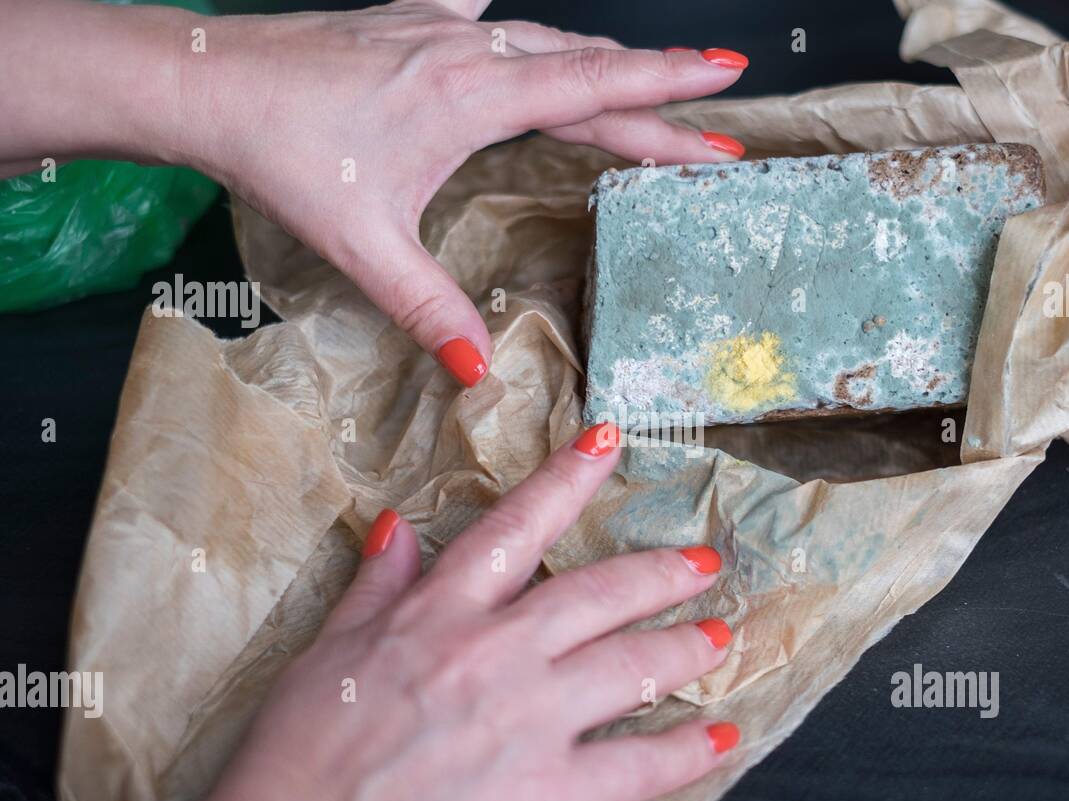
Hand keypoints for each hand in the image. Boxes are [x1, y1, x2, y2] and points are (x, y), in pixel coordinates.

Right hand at [128, 424, 738, 800]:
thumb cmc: (295, 764)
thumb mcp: (324, 657)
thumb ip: (374, 590)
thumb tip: (399, 527)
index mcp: (436, 617)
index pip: (514, 528)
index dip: (566, 478)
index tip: (609, 443)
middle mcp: (493, 656)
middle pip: (598, 595)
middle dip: (660, 572)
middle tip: (704, 561)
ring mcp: (526, 723)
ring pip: (630, 668)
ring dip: (684, 648)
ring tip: (720, 638)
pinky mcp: (544, 795)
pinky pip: (636, 767)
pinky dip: (686, 753)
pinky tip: (719, 740)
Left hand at [175, 1, 749, 384]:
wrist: (210, 85)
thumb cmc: (283, 151)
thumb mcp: (363, 243)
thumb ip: (427, 306)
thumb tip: (475, 367)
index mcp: (472, 97)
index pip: (594, 87)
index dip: (667, 89)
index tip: (726, 82)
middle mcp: (467, 52)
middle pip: (585, 68)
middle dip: (656, 92)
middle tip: (713, 117)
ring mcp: (439, 30)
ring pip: (544, 40)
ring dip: (602, 65)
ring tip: (645, 85)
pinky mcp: (409, 24)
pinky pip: (487, 20)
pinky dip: (523, 33)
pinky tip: (514, 26)